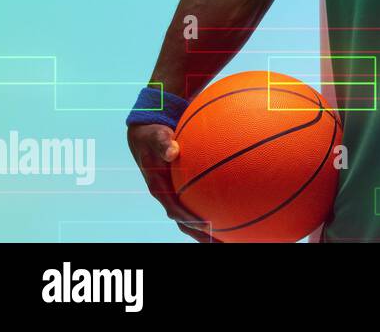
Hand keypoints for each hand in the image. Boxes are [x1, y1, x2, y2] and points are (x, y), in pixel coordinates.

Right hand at [126, 124, 219, 242]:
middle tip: (220, 243)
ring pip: (192, 218)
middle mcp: (168, 196)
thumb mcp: (155, 136)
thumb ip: (163, 143)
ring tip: (230, 239)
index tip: (205, 226)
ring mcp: (175, 196)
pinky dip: (213, 211)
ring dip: (208, 231)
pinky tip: (233, 213)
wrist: (146, 138)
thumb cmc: (153, 136)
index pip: (174, 209)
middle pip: (185, 222)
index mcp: (159, 188)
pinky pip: (199, 204)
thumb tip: (173, 151)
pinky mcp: (183, 191)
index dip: (188, 219)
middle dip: (201, 234)